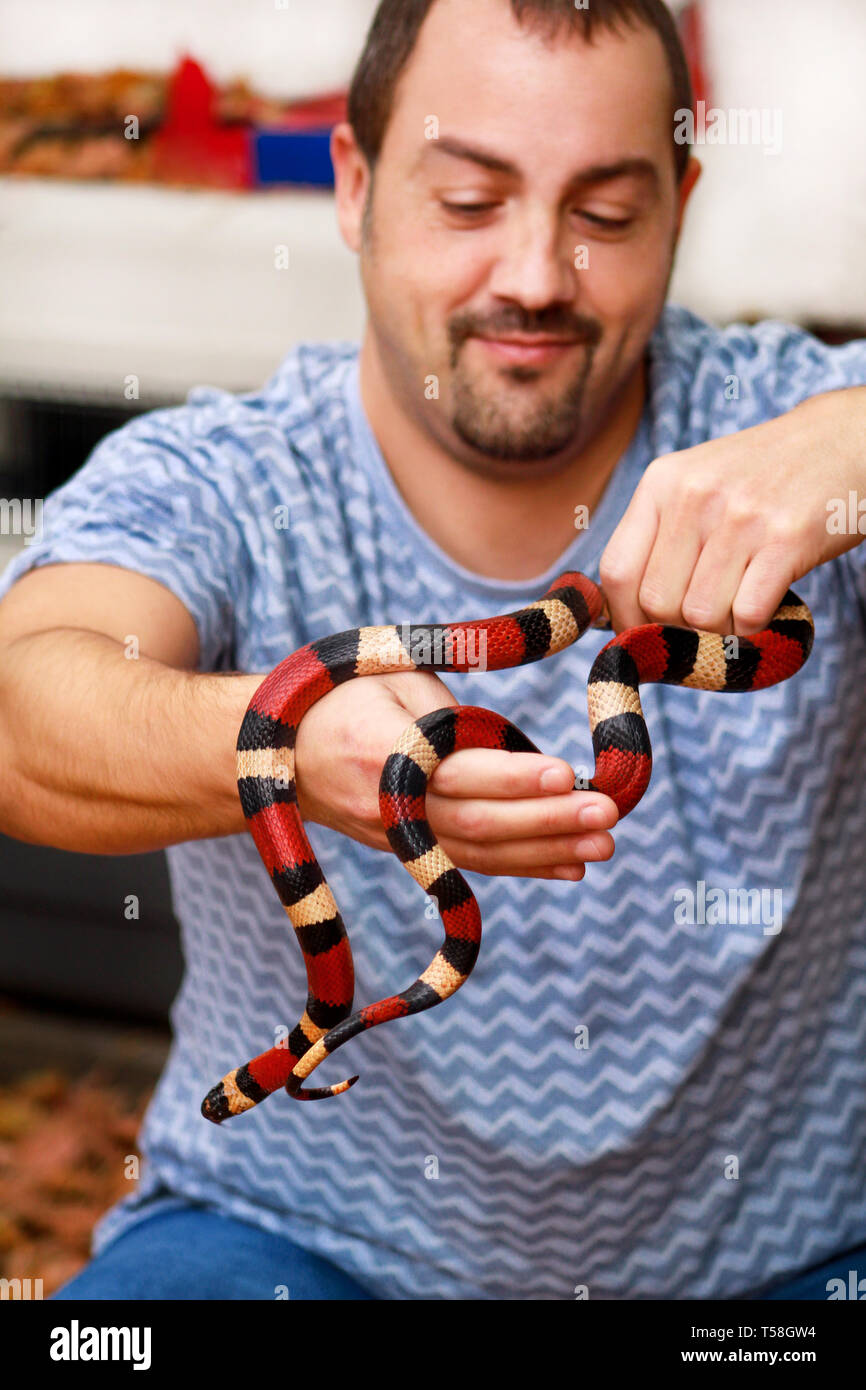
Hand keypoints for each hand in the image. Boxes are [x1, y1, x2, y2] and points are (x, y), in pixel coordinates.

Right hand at [295, 670, 617, 881]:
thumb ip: (448, 713)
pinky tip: (571, 864)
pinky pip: (472, 865)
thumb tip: (510, 748)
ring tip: (603, 842)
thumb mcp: (393, 677)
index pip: (457, 772)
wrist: (283, 754)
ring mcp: (397, 837)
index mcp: (379, 750)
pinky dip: (524, 866)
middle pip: (476, 822)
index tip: (566, 772)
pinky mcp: (409, 852)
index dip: (514, 778)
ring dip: (546, 850)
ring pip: (480, 852)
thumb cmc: (348, 697)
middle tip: (607, 813)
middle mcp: (387, 806)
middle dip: (547, 820)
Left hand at [600, 386, 865, 635]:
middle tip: (706, 622)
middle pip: (657, 602)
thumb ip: (661, 537)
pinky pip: (748, 615)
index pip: (616, 570)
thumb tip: (624, 614)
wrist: (843, 440)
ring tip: (739, 607)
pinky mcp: (786, 539)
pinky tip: (765, 606)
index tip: (644, 633)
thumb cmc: (764, 477)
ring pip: (701, 616)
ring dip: (720, 630)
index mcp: (662, 482)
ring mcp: (740, 516)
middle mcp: (694, 496)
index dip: (625, 616)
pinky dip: (753, 628)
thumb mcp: (699, 484)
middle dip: (678, 628)